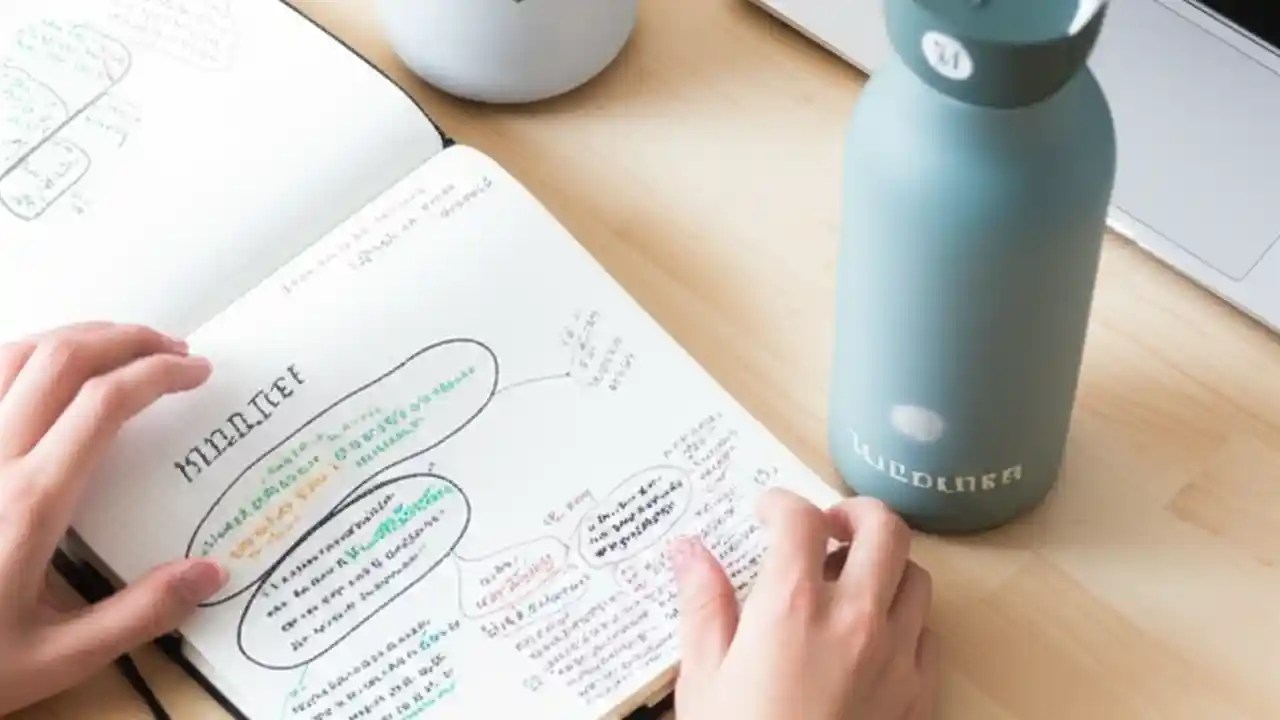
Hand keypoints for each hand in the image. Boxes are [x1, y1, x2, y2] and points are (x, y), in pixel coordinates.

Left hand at [0, 322, 226, 713]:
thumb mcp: (57, 657)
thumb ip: (138, 615)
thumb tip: (210, 572)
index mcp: (30, 502)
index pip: (105, 403)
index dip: (159, 373)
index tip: (197, 372)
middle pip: (63, 359)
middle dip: (127, 339)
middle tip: (172, 349)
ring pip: (15, 354)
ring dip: (76, 338)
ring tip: (120, 347)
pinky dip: (26, 355)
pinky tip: (50, 370)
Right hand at [670, 490, 938, 719]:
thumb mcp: (702, 676)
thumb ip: (703, 603)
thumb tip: (688, 550)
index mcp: (791, 606)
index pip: (800, 519)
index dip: (781, 502)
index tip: (766, 511)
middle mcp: (854, 618)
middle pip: (884, 529)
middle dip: (856, 512)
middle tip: (828, 525)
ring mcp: (895, 656)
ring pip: (917, 578)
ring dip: (886, 567)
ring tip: (851, 581)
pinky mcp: (919, 695)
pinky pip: (929, 634)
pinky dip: (905, 621)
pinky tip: (873, 637)